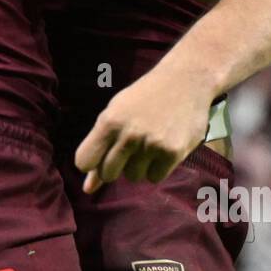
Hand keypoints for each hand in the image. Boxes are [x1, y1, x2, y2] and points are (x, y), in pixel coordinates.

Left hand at [74, 64, 211, 189]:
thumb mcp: (116, 114)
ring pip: (133, 177)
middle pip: (108, 174)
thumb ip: (100, 148)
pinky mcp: (172, 153)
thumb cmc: (144, 98)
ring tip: (149, 143)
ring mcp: (151, 144)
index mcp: (109, 122)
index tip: (102, 155)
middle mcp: (128, 135)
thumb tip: (87, 189)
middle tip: (129, 148)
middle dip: (116, 166)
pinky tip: (163, 147)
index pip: (84, 161)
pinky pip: (155, 178)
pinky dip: (158, 168)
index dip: (92, 162)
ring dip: (139, 166)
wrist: (186, 81)